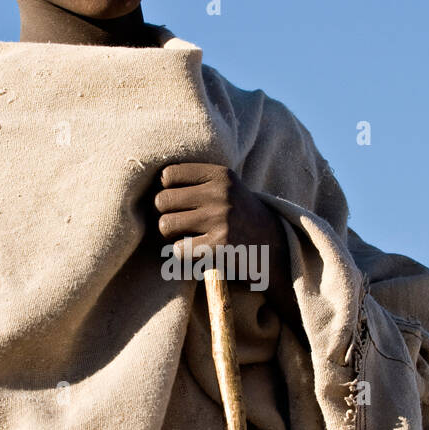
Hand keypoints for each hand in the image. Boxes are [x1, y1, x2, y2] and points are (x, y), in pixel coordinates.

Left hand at [152, 163, 302, 332]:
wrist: (276, 248)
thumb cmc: (241, 217)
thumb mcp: (227, 189)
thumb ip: (196, 182)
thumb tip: (152, 185)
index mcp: (220, 174)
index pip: (168, 175)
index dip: (166, 191)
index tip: (177, 203)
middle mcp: (220, 194)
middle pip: (162, 201)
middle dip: (165, 215)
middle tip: (180, 224)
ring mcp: (220, 220)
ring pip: (165, 225)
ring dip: (170, 236)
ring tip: (186, 238)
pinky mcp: (220, 247)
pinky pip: (178, 250)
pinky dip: (181, 254)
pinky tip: (196, 253)